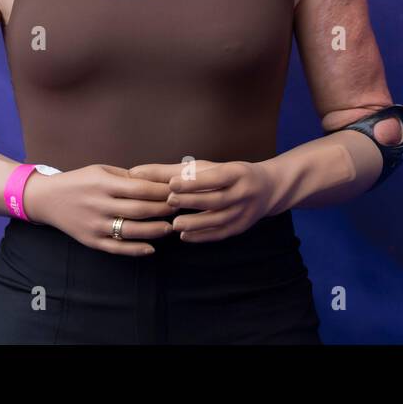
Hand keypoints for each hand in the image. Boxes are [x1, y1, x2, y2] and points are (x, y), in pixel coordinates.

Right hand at [26, 164, 177, 255]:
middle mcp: (99, 205)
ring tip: (170, 227)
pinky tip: (151, 248)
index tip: (177, 191)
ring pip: (132, 231)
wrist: (47, 199)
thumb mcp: (101, 170)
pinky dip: (136, 250)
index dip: (162, 191)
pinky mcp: (91, 241)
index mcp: (103, 183)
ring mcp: (95, 225)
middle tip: (179, 208)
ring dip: (155, 230)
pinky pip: (117, 248)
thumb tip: (158, 182)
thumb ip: (127, 177)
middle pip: (140, 209)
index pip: (140, 188)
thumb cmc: (79, 181)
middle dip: (163, 209)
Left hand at [127, 160, 278, 242]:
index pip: (215, 177)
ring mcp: (245, 212)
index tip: (172, 183)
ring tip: (175, 225)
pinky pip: (221, 234)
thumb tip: (135, 172)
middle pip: (217, 199)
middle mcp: (244, 193)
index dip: (194, 182)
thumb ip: (170, 171)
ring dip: (197, 223)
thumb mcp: (205, 167)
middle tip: (170, 203)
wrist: (267, 189)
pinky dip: (202, 236)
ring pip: (219, 219)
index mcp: (237, 172)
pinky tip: (185, 236)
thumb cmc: (227, 174)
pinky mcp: (241, 227)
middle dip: (193, 201)